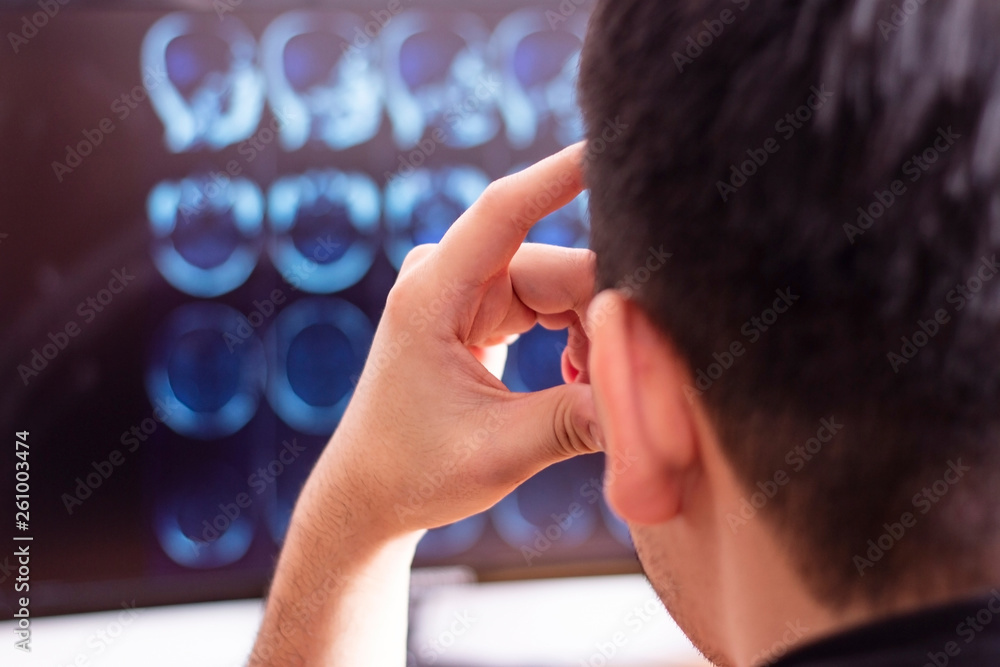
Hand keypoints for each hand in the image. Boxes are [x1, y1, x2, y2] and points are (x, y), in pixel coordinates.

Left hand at [317, 142, 600, 537]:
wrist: (371, 493)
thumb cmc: (413, 470)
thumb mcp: (499, 451)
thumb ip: (576, 421)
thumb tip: (650, 399)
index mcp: (431, 294)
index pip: (504, 210)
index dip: (560, 175)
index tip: (613, 147)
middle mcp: (447, 277)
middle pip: (556, 266)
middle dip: (605, 313)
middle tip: (637, 373)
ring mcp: (466, 291)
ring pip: (561, 287)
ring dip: (593, 333)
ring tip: (599, 393)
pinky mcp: (484, 310)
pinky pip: (551, 306)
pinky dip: (577, 340)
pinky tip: (580, 382)